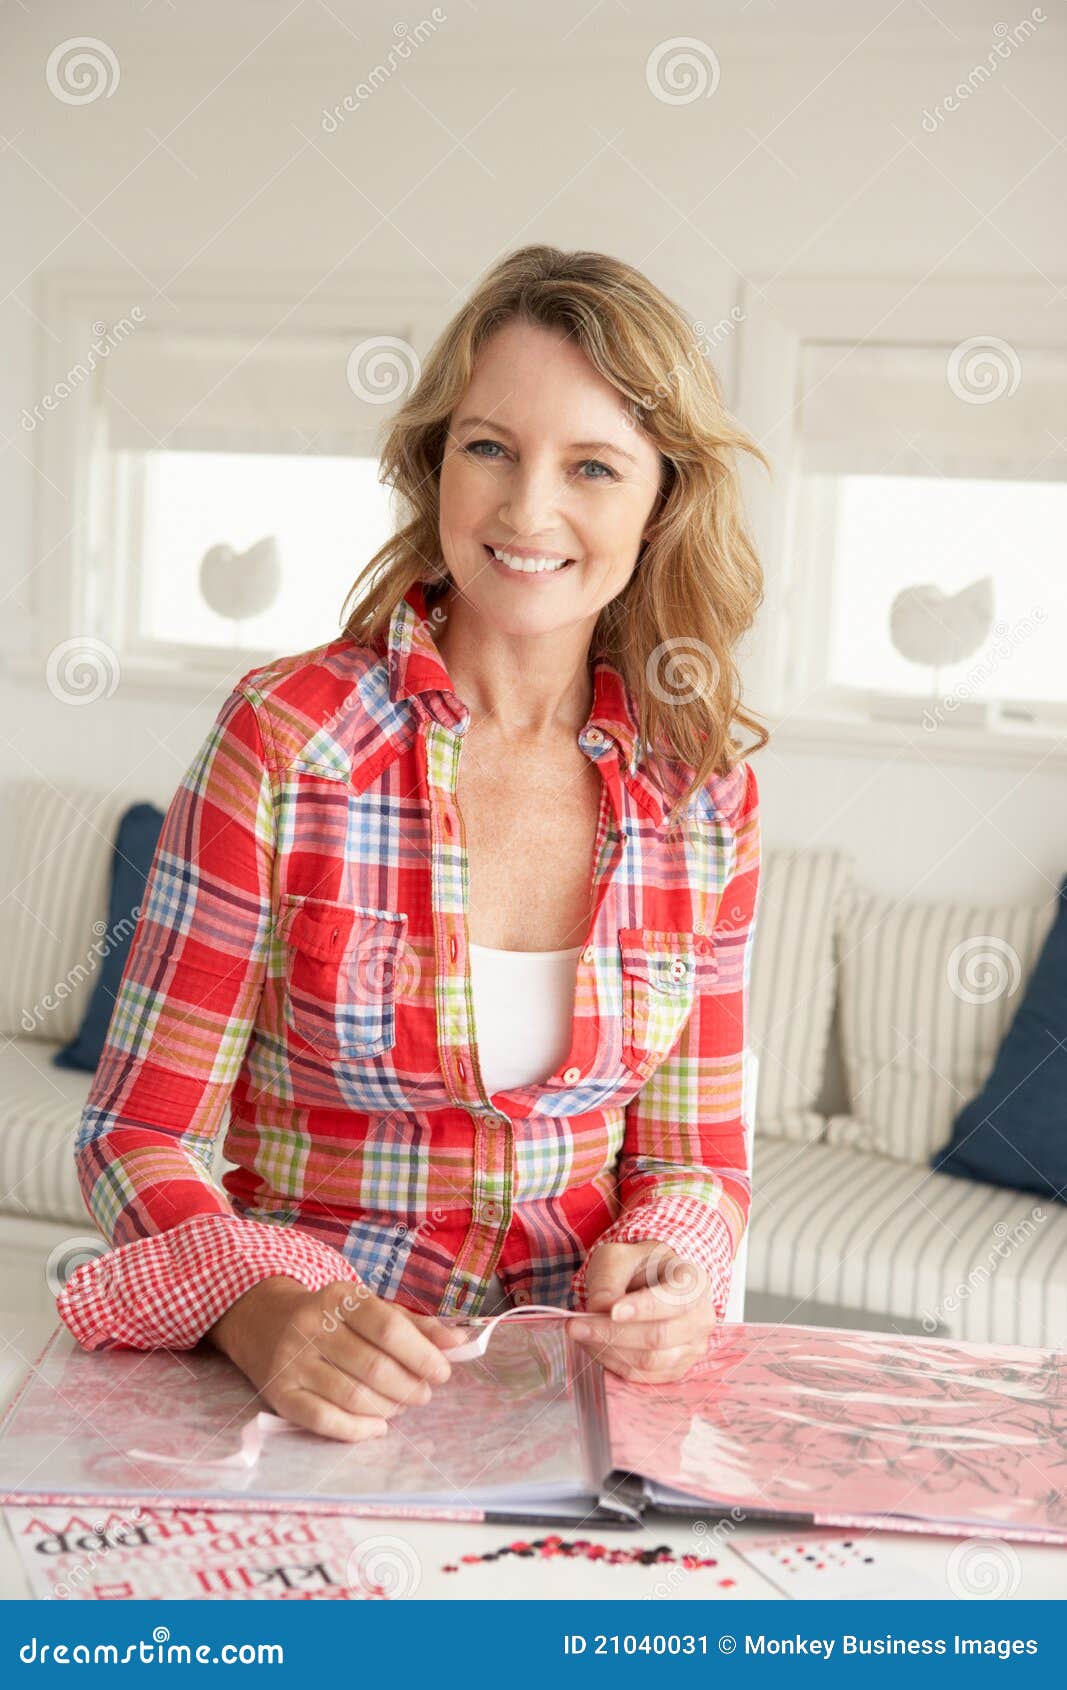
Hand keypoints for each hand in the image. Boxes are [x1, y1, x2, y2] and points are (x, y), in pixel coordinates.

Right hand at [205, 1275, 469, 1441]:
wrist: (263, 1322)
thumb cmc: (331, 1317)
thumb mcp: (370, 1308)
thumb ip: (415, 1325)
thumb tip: (459, 1342)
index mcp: (340, 1297)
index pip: (389, 1328)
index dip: (422, 1355)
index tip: (442, 1372)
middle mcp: (311, 1327)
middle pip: (374, 1367)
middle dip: (409, 1387)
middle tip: (424, 1394)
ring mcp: (292, 1363)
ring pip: (352, 1397)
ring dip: (389, 1408)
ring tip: (402, 1405)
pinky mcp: (280, 1396)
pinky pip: (324, 1421)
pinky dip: (358, 1430)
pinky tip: (378, 1427)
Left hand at [569, 1242, 717, 1381]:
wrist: (649, 1282)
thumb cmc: (636, 1267)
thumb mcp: (617, 1258)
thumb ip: (608, 1281)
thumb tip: (601, 1311)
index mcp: (694, 1282)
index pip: (673, 1300)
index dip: (643, 1308)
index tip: (612, 1310)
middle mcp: (701, 1317)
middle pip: (659, 1336)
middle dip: (612, 1333)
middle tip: (575, 1325)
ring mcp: (693, 1347)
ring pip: (649, 1361)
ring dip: (608, 1351)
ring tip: (581, 1334)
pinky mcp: (676, 1368)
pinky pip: (642, 1375)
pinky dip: (613, 1363)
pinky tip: (595, 1346)